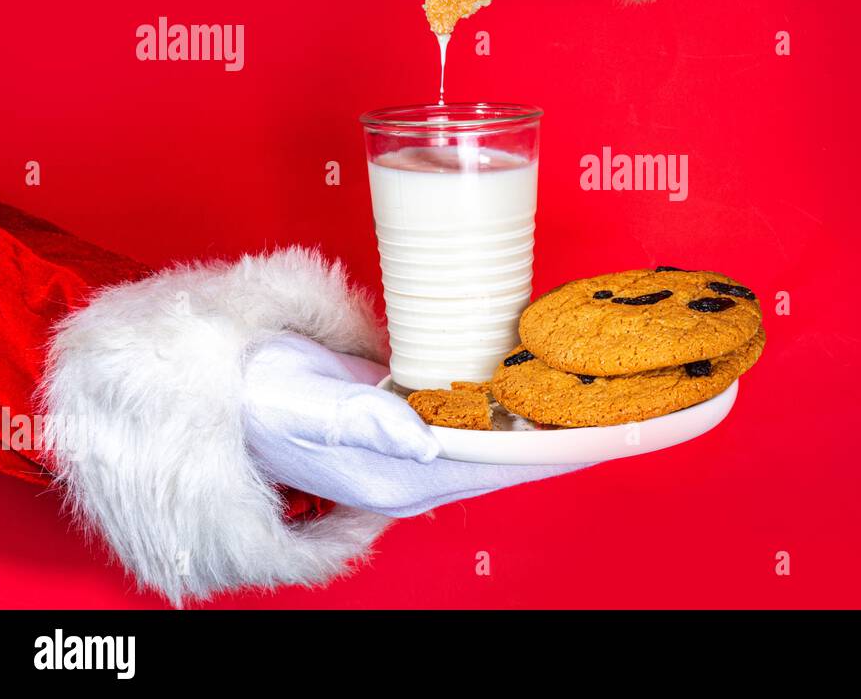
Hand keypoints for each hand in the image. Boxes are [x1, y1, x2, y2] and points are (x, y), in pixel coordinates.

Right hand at [241, 333, 584, 517]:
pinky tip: (544, 382)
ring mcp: (418, 449)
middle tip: (636, 401)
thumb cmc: (260, 400)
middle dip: (574, 432)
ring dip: (552, 418)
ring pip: (503, 438)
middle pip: (516, 455)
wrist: (224, 394)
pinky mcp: (413, 424)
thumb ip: (366, 422)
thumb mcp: (306, 405)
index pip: (505, 465)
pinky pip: (481, 421)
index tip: (618, 429)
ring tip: (609, 392)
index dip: (563, 447)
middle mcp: (419, 471)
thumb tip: (426, 440)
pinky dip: (518, 404)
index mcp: (402, 477)